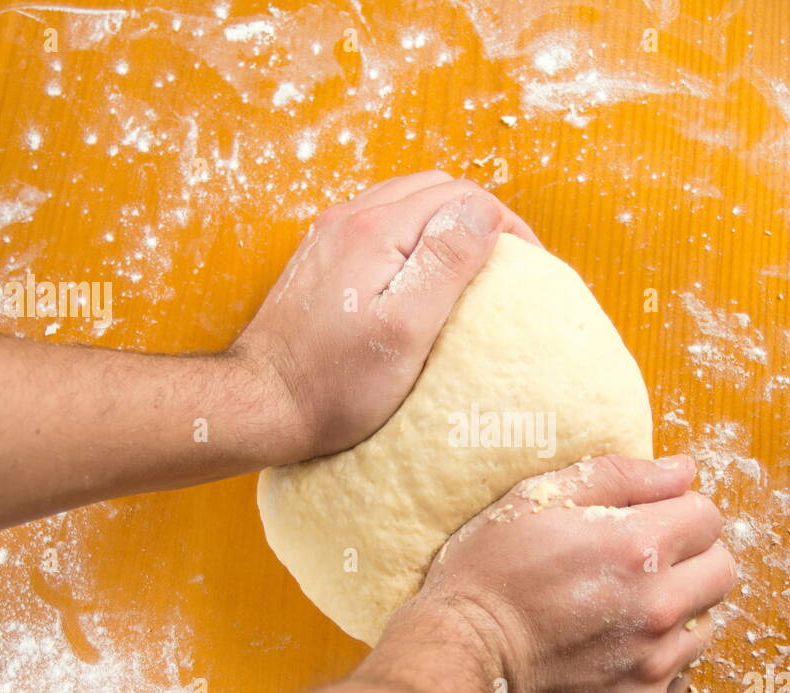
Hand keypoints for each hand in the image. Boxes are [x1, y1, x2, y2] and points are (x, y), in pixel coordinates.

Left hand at [229, 171, 540, 463]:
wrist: (261, 405)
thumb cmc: (334, 384)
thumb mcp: (404, 330)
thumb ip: (445, 263)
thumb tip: (484, 213)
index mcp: (374, 229)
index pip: (460, 196)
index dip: (504, 224)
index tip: (528, 267)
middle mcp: (348, 219)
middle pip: (435, 190)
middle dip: (480, 218)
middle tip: (508, 267)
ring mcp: (331, 236)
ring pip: (407, 204)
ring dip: (448, 226)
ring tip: (474, 270)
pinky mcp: (322, 258)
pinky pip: (382, 227)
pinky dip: (417, 239)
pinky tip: (426, 279)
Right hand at [384, 454, 736, 692]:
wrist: (456, 665)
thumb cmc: (487, 576)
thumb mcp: (536, 500)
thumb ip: (619, 476)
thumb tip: (684, 469)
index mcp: (639, 547)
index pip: (708, 517)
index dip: (678, 514)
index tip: (645, 526)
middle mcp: (659, 608)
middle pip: (722, 571)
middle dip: (691, 562)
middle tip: (639, 570)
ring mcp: (654, 665)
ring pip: (703, 628)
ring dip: (675, 618)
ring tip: (617, 618)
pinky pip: (675, 680)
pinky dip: (651, 668)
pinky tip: (607, 659)